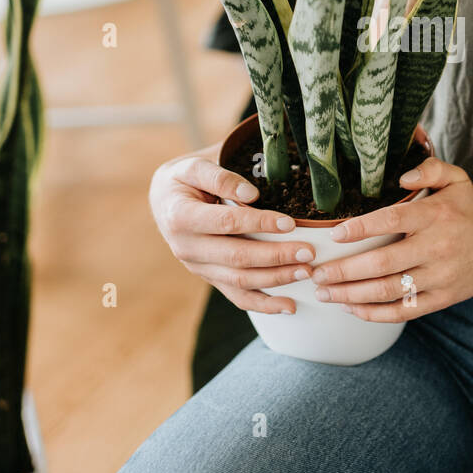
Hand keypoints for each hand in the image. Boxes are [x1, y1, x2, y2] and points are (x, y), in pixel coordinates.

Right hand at [148, 142, 315, 314]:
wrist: (164, 202)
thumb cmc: (184, 181)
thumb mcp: (193, 167)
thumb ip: (220, 177)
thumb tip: (251, 195)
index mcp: (181, 217)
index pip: (227, 223)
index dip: (260, 224)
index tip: (290, 223)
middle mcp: (187, 248)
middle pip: (237, 257)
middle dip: (276, 256)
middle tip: (309, 252)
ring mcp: (198, 267)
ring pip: (240, 281)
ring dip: (276, 279)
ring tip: (306, 272)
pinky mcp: (210, 278)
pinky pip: (237, 297)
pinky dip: (264, 305)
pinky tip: (290, 306)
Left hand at [308, 156, 472, 322]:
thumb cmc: (468, 210)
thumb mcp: (456, 179)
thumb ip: (430, 168)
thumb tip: (400, 178)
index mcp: (436, 216)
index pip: (393, 221)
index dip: (361, 229)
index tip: (334, 234)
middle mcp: (437, 248)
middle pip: (383, 263)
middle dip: (343, 270)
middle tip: (316, 272)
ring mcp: (439, 277)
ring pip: (388, 291)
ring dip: (350, 295)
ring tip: (324, 292)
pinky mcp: (441, 299)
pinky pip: (403, 311)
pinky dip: (374, 313)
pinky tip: (351, 307)